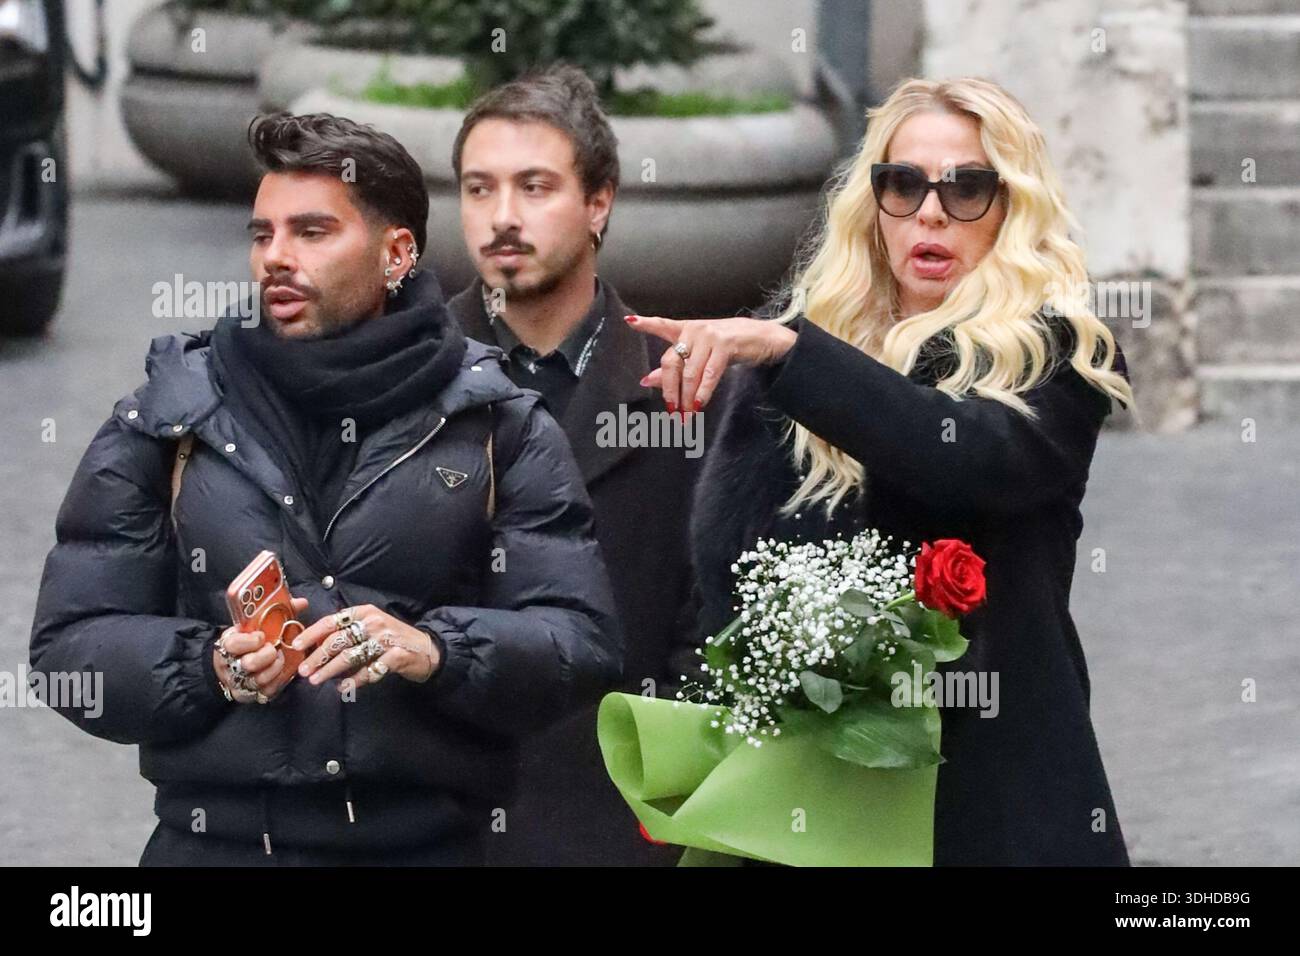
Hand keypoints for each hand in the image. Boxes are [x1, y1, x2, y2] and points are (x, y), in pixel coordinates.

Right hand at [213, 596, 308, 703]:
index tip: (261, 636)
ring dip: (275, 669)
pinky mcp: (249, 695)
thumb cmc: (247, 640)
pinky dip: (277, 681)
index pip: (233, 644)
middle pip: (249, 664)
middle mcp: (231, 665)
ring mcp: (239, 682)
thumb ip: (276, 611)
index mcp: (228, 644)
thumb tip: (302, 602)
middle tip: (274, 648)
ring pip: (258, 680)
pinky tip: (281, 671)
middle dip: (267, 656)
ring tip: (280, 658)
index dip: (249, 641)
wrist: (230, 663)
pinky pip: (265, 692)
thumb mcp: (253, 625)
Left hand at [291, 604, 440, 694]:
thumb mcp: (370, 628)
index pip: (332, 621)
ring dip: (330, 670)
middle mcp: (374, 622)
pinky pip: (369, 671)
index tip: (296, 645)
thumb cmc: (392, 639)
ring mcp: (386, 639)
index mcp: (364, 612)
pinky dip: (354, 681)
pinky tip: (343, 688)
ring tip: (317, 680)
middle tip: (303, 670)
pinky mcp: (396, 656)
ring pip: (350, 657)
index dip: (312, 633)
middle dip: (317, 656)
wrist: (427, 649)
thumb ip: (347, 633)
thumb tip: (314, 648)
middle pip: (338, 640)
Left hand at [624, 315, 796, 413]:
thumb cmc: (727, 346)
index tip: (630, 321)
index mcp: (685, 330)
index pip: (663, 325)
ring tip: (687, 415)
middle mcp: (694, 330)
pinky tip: (700, 404)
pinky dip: (703, 392)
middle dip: (669, 390)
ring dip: (687, 398)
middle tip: (672, 411)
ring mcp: (709, 337)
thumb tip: (646, 380)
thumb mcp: (699, 355)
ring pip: (690, 373)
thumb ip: (674, 367)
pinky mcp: (725, 346)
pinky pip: (709, 374)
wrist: (761, 338)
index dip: (647, 324)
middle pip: (671, 362)